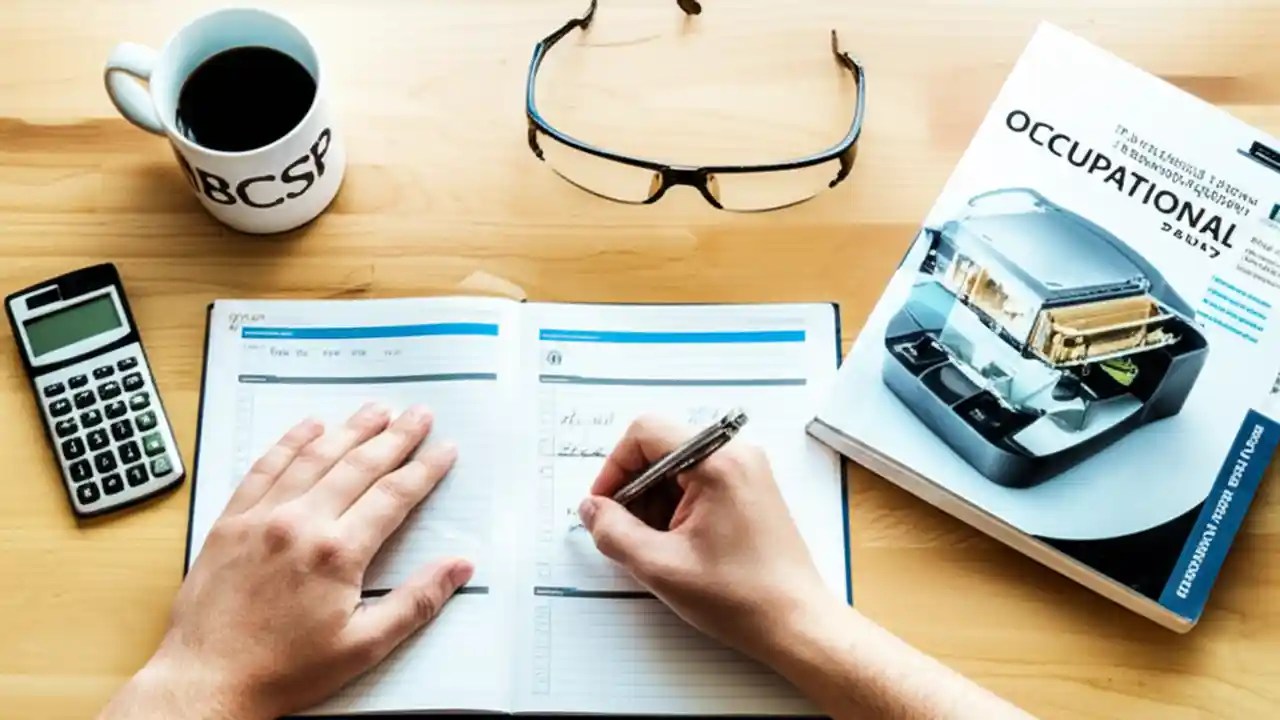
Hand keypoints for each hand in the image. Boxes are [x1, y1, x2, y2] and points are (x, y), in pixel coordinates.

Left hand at [99, 404, 471, 719]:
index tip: (444, 450)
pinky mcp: (231, 522)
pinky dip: (289, 442)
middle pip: (359, 465)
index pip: (394, 496)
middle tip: (419, 414)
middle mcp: (300, 524)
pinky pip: (265, 468)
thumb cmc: (283, 671)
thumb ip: (415, 602)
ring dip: (350, 429)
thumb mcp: (363, 646)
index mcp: (338, 553)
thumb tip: (459, 568)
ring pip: (315, 457)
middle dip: (395, 437)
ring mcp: (262, 518)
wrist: (206, 680)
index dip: (424, 470)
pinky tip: (308, 427)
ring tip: (376, 410)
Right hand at [577, 416, 836, 663]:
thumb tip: (590, 509)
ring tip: (653, 546)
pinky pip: (700, 482)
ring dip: (655, 501)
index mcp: (718, 462)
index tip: (604, 505)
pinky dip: (677, 507)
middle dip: (635, 489)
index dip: (614, 466)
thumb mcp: (660, 567)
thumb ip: (614, 532)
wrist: (796, 623)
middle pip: (662, 448)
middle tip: (625, 531)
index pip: (646, 432)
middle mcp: (737, 455)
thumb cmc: (740, 597)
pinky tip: (676, 545)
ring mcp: (748, 471)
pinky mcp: (750, 490)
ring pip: (679, 467)